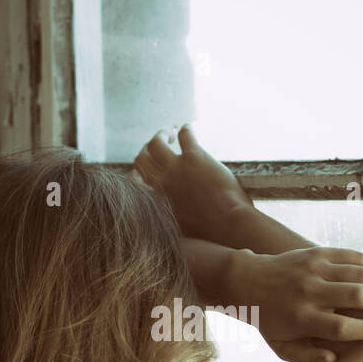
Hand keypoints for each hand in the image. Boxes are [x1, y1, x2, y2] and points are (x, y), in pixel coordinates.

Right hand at [133, 124, 252, 242]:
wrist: (228, 225)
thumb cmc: (208, 232)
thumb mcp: (177, 229)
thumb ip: (167, 216)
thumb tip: (167, 213)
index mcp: (155, 201)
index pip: (133, 180)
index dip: (139, 172)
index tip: (147, 169)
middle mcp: (160, 183)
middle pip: (141, 158)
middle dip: (148, 149)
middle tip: (160, 145)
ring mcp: (175, 168)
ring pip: (156, 142)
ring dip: (161, 134)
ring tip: (170, 133)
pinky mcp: (194, 157)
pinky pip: (184, 134)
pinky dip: (185, 130)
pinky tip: (189, 129)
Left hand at [230, 248, 362, 361]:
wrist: (248, 282)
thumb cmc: (271, 321)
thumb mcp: (281, 347)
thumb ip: (306, 359)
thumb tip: (334, 361)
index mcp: (301, 319)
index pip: (344, 327)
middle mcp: (308, 293)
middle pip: (357, 297)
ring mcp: (313, 269)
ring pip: (359, 273)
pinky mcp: (316, 253)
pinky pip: (351, 256)